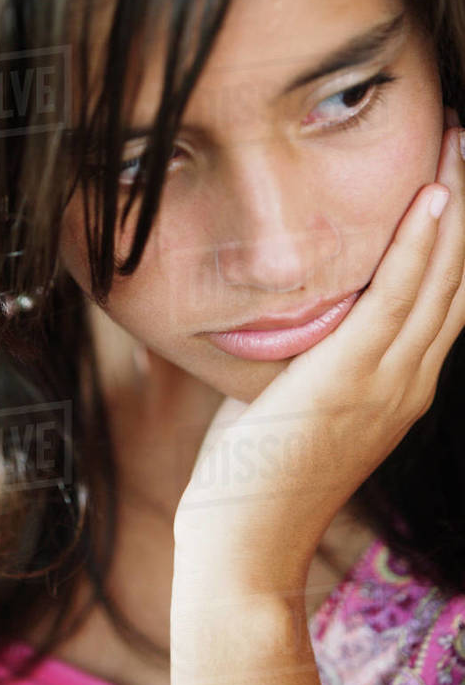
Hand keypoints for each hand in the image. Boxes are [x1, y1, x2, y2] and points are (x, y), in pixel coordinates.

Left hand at [174, 108, 464, 591]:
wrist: (242, 544)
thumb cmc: (255, 474)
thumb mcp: (291, 398)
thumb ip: (306, 354)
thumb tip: (291, 310)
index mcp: (399, 386)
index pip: (446, 297)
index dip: (458, 236)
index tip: (456, 175)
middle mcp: (408, 382)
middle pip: (460, 278)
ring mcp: (387, 383)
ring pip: (441, 278)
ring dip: (456, 205)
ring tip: (460, 140)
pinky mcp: (351, 381)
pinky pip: (397, 300)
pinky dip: (420, 246)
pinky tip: (433, 198)